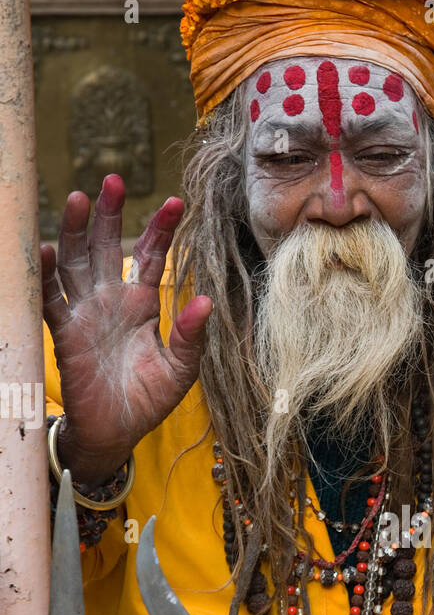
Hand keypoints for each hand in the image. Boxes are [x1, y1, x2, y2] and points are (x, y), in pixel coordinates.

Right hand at [41, 174, 212, 483]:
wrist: (117, 434)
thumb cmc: (148, 400)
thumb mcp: (180, 369)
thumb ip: (190, 335)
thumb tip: (206, 301)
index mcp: (141, 304)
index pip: (149, 256)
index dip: (160, 230)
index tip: (177, 203)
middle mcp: (111, 301)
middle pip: (106, 246)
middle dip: (109, 214)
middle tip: (113, 180)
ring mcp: (85, 314)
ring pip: (75, 262)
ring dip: (74, 231)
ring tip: (77, 198)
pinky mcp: (65, 334)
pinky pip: (51, 299)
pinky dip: (46, 275)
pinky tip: (46, 249)